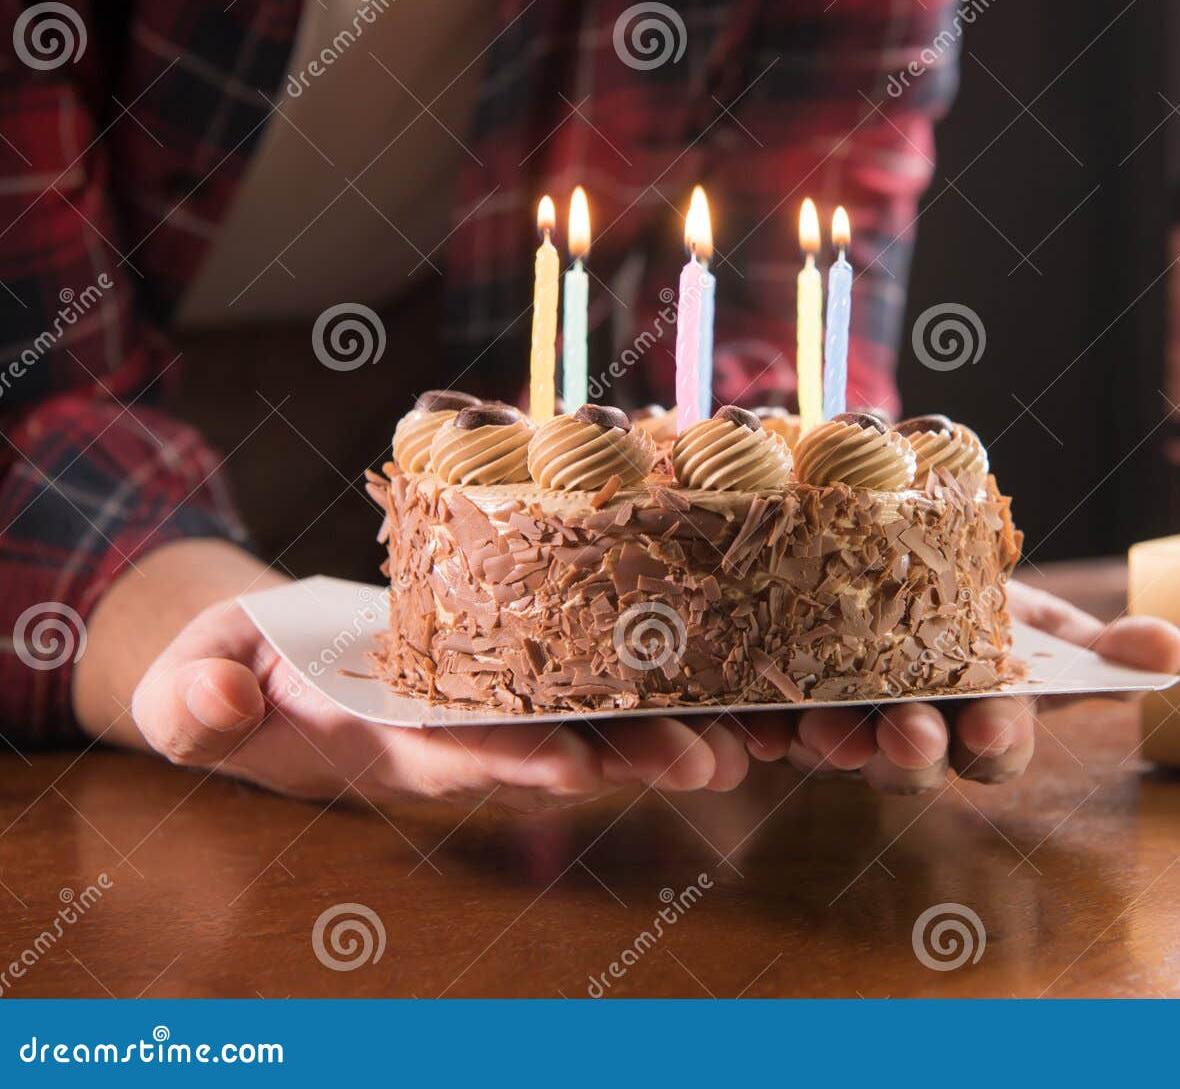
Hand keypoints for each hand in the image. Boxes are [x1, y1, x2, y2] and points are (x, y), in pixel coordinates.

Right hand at [74, 541, 748, 809]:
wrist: (271, 662)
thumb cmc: (236, 670)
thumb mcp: (196, 682)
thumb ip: (197, 701)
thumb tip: (217, 699)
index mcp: (382, 741)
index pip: (453, 757)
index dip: (508, 763)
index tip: (568, 764)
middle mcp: (455, 738)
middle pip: (548, 752)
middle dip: (624, 758)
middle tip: (702, 760)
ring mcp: (490, 712)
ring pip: (586, 726)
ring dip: (659, 736)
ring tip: (735, 745)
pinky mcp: (514, 676)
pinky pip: (589, 685)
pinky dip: (654, 689)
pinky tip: (724, 685)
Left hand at [743, 581, 1179, 793]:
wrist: (897, 576)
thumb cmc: (980, 613)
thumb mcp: (1041, 623)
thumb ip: (1100, 646)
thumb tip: (1172, 649)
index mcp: (980, 721)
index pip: (995, 748)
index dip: (995, 742)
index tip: (994, 728)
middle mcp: (915, 734)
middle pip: (912, 760)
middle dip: (910, 751)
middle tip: (905, 732)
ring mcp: (848, 724)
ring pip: (837, 745)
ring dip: (829, 741)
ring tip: (820, 725)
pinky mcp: (784, 708)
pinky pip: (767, 726)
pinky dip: (758, 724)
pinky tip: (750, 719)